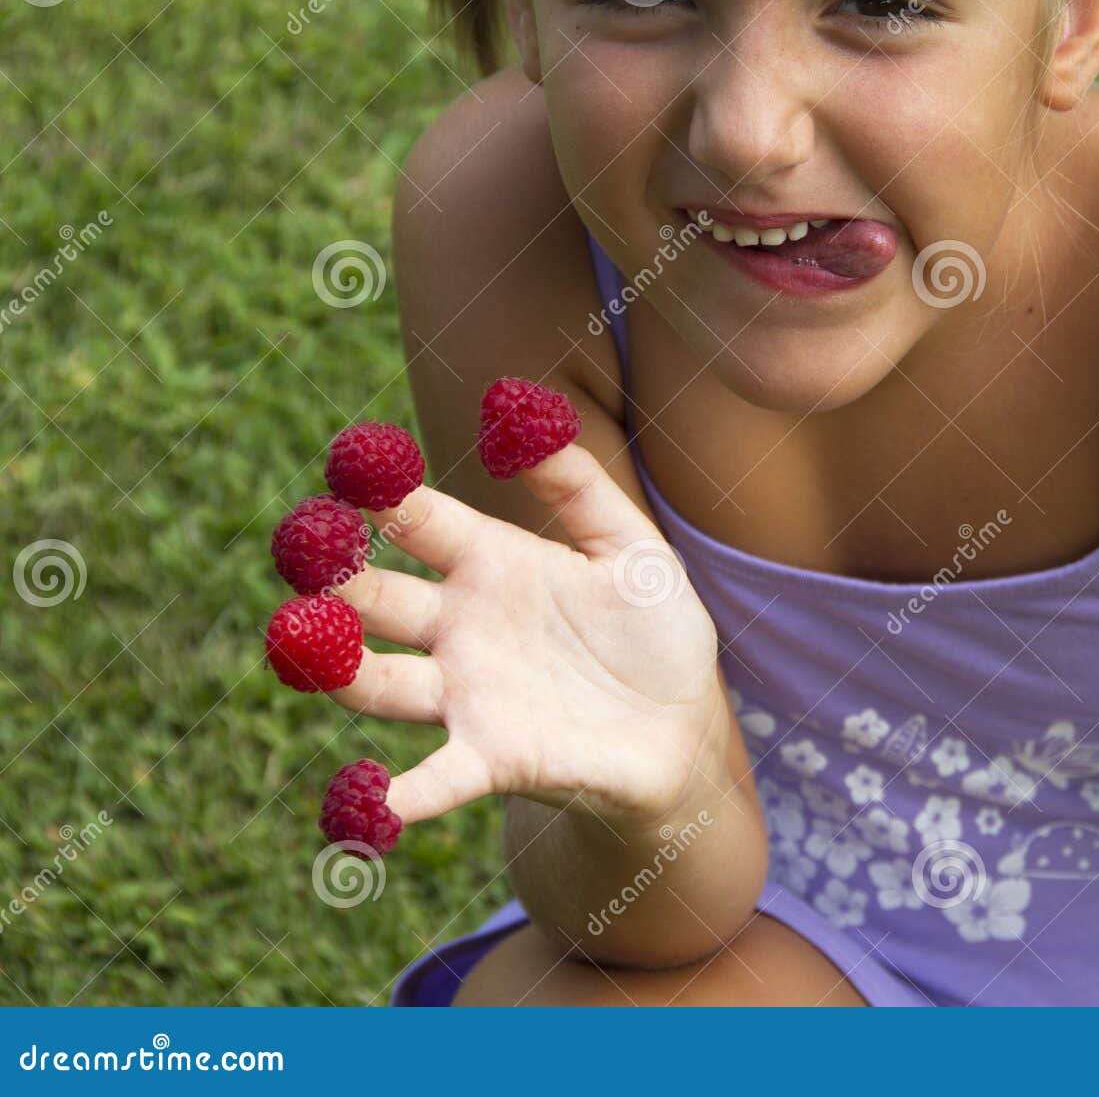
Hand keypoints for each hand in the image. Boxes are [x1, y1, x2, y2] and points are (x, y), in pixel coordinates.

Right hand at [327, 442, 726, 831]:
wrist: (684, 726)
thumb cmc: (655, 631)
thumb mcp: (632, 548)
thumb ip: (580, 486)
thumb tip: (521, 411)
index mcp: (490, 564)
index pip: (420, 520)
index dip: (383, 492)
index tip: (351, 463)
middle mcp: (460, 628)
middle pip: (376, 598)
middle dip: (334, 573)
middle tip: (302, 544)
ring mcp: (467, 696)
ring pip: (379, 681)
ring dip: (335, 667)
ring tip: (296, 643)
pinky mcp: (492, 758)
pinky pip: (432, 781)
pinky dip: (394, 798)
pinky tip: (366, 806)